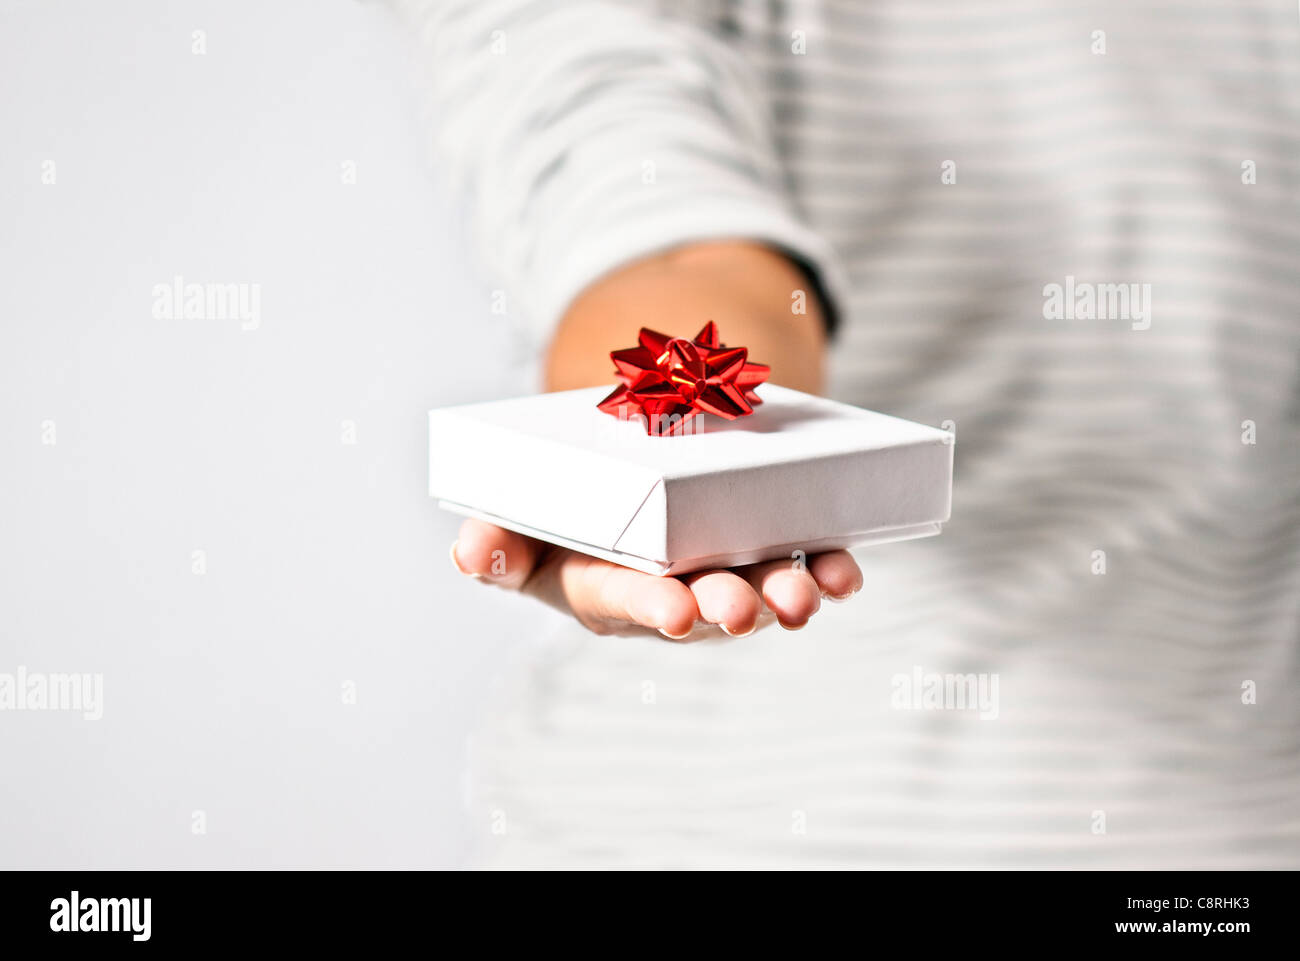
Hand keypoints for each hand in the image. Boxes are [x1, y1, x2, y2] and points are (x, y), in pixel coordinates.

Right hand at [450, 518, 862, 640]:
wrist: (622, 456)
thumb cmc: (564, 500)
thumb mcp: (519, 513)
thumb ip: (497, 535)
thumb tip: (471, 552)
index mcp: (600, 586)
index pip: (622, 601)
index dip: (650, 606)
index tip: (677, 612)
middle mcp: (666, 588)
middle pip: (699, 604)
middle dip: (725, 607)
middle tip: (745, 608)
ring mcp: (721, 569)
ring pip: (756, 589)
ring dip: (784, 593)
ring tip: (808, 592)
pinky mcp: (763, 545)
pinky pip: (801, 562)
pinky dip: (827, 568)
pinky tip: (845, 572)